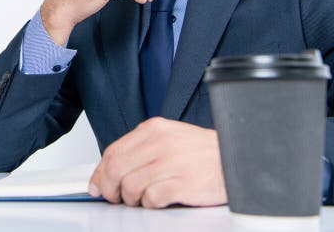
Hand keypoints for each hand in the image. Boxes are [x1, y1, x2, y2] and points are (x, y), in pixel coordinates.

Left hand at [88, 118, 226, 208]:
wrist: (237, 159)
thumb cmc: (202, 153)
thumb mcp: (169, 139)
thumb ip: (140, 150)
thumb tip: (110, 170)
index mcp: (154, 129)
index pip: (113, 151)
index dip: (100, 172)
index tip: (97, 185)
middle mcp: (161, 143)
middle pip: (116, 169)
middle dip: (110, 188)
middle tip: (115, 197)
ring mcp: (172, 162)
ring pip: (130, 186)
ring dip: (131, 199)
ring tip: (142, 199)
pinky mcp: (183, 183)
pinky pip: (151, 198)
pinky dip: (150, 204)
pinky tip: (159, 200)